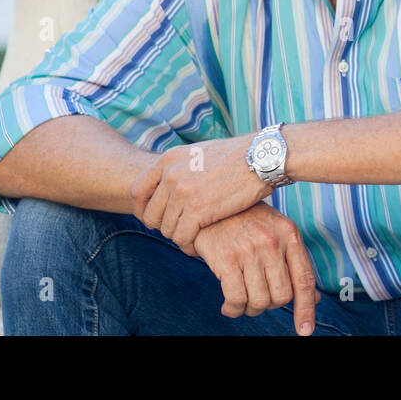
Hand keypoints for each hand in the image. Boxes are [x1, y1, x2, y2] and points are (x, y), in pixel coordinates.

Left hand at [131, 138, 268, 254]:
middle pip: (151, 215)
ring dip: (181, 238)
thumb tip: (167, 186)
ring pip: (167, 230)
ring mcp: (183, 191)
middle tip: (183, 230)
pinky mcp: (198, 209)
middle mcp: (170, 174)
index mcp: (168, 159)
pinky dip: (190, 246)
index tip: (158, 219)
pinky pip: (182, 238)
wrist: (262, 157)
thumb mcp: (199, 153)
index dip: (144, 210)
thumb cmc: (238, 157)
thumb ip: (180, 168)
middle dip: (166, 227)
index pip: (137, 191)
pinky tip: (201, 245)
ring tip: (196, 238)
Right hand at [193, 203, 321, 331]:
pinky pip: (236, 300)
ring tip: (243, 300)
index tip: (305, 331)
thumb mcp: (277, 232)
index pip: (304, 279)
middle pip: (281, 296)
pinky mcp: (226, 259)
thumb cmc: (247, 221)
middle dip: (270, 305)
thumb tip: (313, 297)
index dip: (306, 309)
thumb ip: (294, 262)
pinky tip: (228, 306)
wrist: (210, 205)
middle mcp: (272, 242)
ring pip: (259, 301)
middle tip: (258, 299)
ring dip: (250, 309)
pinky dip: (233, 310)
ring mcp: (249, 250)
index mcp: (289, 234)